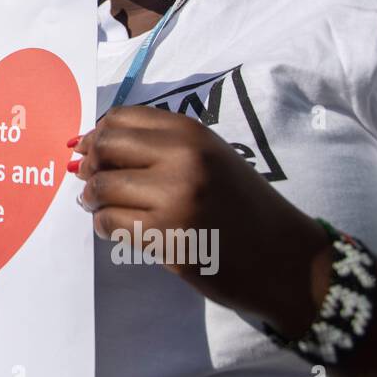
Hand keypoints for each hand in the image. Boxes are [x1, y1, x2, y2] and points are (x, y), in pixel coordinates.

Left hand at [73, 105, 331, 337]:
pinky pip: (110, 223)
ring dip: (92, 200)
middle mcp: (183, 158)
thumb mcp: (209, 158)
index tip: (93, 150)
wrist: (285, 258)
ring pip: (102, 188)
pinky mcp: (167, 238)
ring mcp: (174, 198)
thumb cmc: (243, 206)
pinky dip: (104, 226)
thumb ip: (160, 146)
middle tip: (90, 180)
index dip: (98, 134)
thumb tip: (91, 145)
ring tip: (101, 207)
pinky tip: (115, 228)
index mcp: (192, 133)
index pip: (120, 119)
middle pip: (105, 148)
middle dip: (90, 165)